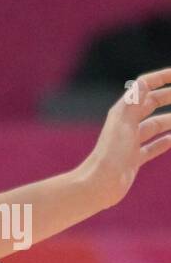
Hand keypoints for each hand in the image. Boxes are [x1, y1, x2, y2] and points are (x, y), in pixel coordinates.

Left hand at [82, 68, 170, 208]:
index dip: (161, 78)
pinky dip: (164, 141)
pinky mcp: (134, 157)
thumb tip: (143, 82)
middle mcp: (126, 123)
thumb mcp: (124, 125)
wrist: (99, 184)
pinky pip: (152, 146)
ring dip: (170, 120)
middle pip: (151, 104)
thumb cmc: (111, 154)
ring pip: (154, 125)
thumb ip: (134, 104)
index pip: (144, 87)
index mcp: (123, 111)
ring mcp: (130, 141)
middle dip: (168, 96)